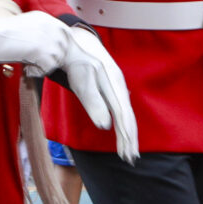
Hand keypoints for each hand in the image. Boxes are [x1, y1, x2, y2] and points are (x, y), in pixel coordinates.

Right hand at [0, 10, 72, 73]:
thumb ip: (40, 31)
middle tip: (34, 60)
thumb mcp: (26, 24)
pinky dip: (37, 72)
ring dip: (43, 65)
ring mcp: (49, 39)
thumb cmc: (3, 32)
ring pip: (56, 60)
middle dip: (51, 57)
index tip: (46, 53)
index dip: (57, 46)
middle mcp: (51, 27)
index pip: (65, 34)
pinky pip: (48, 69)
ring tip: (28, 63)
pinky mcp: (45, 52)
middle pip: (62, 49)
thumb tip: (49, 46)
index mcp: (46, 18)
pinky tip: (26, 68)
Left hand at [59, 26, 139, 161]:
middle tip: (130, 158)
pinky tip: (122, 132)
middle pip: (127, 117)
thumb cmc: (76, 64)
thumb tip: (105, 126)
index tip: (127, 153)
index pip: (124, 116)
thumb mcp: (82, 83)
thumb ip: (93, 103)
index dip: (126, 135)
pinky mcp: (111, 88)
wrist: (71, 45)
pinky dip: (122, 123)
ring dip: (127, 133)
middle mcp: (119, 87)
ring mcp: (116, 87)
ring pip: (125, 114)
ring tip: (127, 151)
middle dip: (129, 138)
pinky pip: (120, 109)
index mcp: (115, 86)